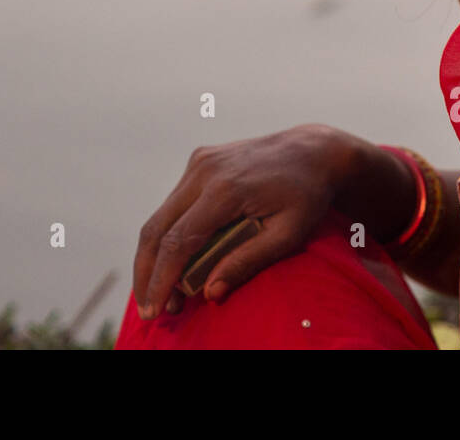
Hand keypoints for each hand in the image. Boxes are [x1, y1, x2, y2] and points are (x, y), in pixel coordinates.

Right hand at [132, 124, 355, 318]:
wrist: (312, 150)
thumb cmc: (307, 195)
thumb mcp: (289, 233)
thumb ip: (248, 261)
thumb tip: (210, 292)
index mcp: (225, 189)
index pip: (179, 241)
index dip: (161, 279)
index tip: (154, 310)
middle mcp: (204, 171)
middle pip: (157, 228)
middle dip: (147, 273)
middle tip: (149, 310)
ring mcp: (199, 162)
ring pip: (160, 215)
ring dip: (155, 257)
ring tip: (164, 293)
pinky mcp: (199, 161)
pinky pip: (174, 203)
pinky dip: (168, 234)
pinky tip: (175, 261)